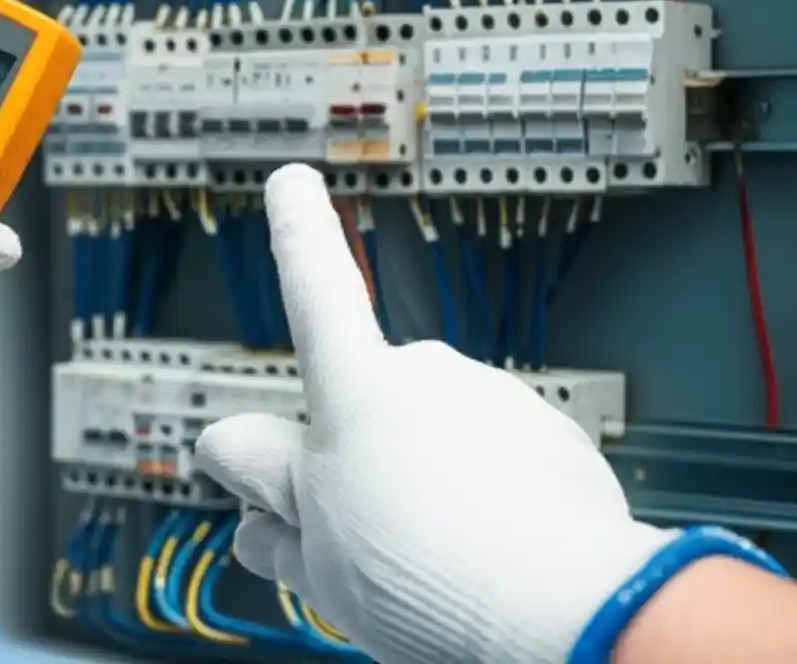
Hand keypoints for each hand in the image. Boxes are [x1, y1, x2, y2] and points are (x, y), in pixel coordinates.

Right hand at [194, 165, 674, 662]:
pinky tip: (485, 555)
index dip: (299, 235)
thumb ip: (266, 488)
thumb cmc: (429, 584)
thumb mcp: (309, 546)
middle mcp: (429, 378)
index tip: (293, 183)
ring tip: (430, 562)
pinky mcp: (549, 438)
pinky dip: (483, 497)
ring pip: (433, 439)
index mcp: (355, 395)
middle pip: (367, 407)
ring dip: (422, 485)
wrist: (563, 614)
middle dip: (356, 458)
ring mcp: (493, 404)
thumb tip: (232, 456)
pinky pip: (494, 460)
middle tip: (360, 538)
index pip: (315, 294)